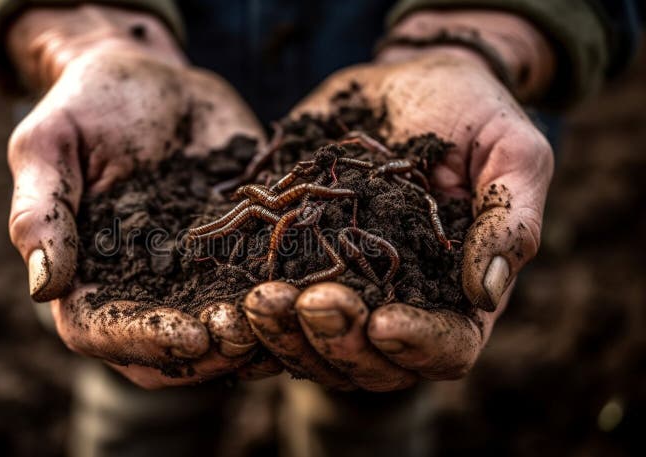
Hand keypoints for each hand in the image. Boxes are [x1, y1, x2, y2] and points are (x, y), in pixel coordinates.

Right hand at [5, 6, 274, 387]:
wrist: (153, 78)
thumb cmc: (88, 105)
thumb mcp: (49, 144)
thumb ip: (41, 210)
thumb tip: (42, 287)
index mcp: (87, 277)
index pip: (102, 333)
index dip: (145, 340)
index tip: (191, 336)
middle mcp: (143, 291)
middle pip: (169, 354)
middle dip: (211, 353)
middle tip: (249, 333)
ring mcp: (196, 279)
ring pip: (224, 336)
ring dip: (258, 338)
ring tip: (289, 315)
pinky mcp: (242, 254)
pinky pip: (265, 290)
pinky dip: (289, 298)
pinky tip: (318, 287)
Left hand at [244, 10, 554, 390]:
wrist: (403, 81)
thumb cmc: (470, 113)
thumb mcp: (510, 151)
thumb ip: (510, 218)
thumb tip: (485, 291)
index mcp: (456, 294)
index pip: (446, 348)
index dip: (416, 346)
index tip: (383, 321)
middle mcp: (395, 305)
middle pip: (369, 363)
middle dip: (337, 340)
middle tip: (311, 300)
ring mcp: (340, 289)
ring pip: (311, 349)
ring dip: (284, 335)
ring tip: (261, 298)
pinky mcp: (293, 265)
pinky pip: (268, 312)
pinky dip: (246, 318)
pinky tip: (227, 298)